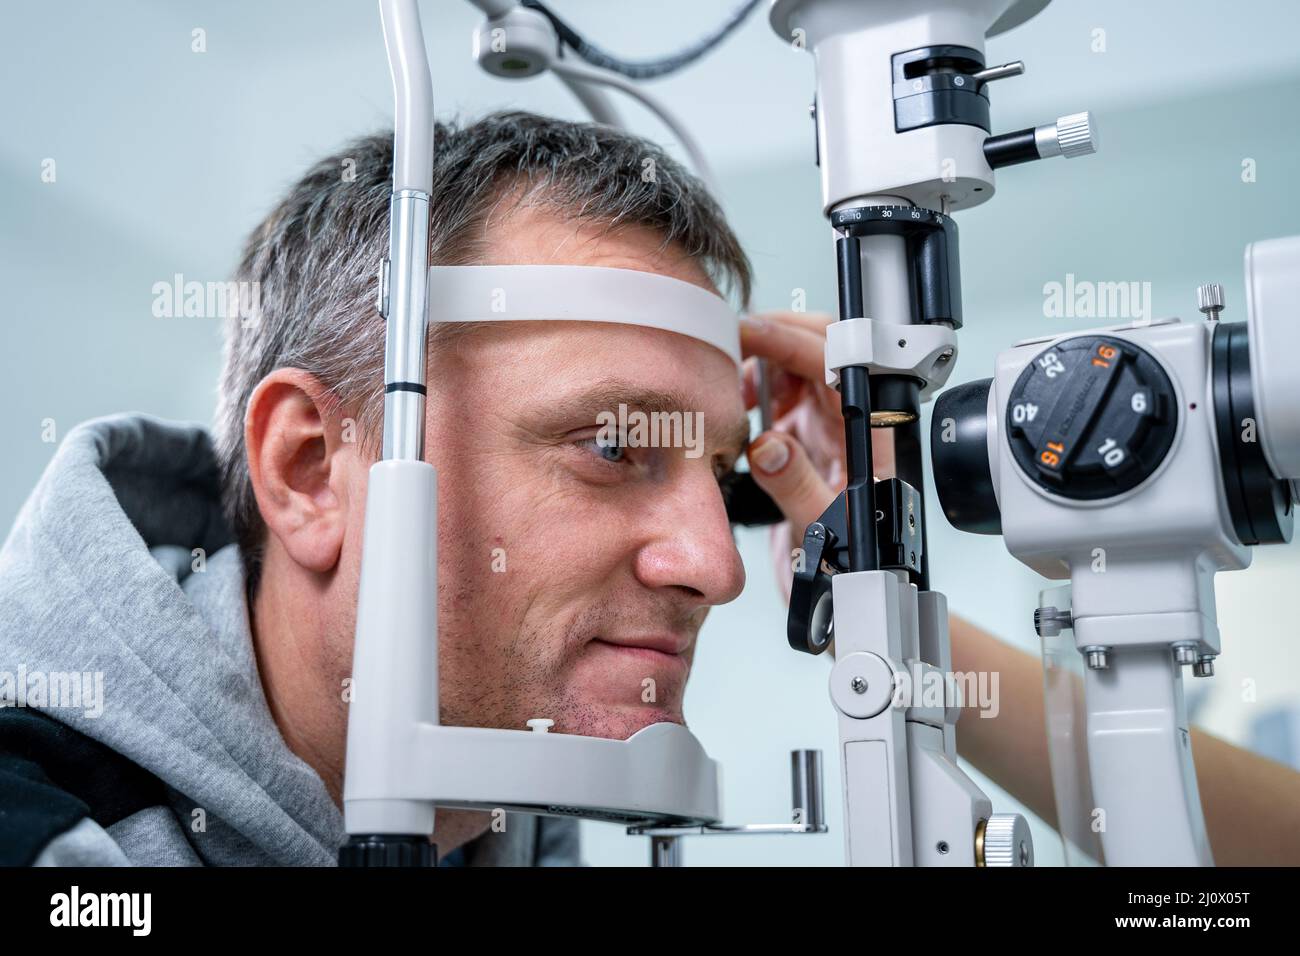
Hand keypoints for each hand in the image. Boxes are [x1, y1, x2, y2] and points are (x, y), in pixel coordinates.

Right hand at [739, 311, 894, 598]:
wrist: (852, 600)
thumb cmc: (855, 571)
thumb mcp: (822, 532)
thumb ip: (797, 487)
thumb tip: (769, 446)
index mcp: (869, 437)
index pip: (837, 366)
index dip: (793, 342)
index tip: (751, 334)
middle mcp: (853, 426)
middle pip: (825, 350)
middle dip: (780, 334)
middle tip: (735, 339)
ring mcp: (831, 431)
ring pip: (802, 369)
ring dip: (766, 362)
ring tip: (733, 382)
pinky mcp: (809, 442)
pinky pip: (785, 398)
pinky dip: (758, 390)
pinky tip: (739, 406)